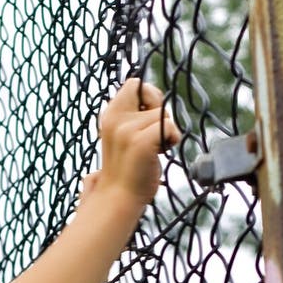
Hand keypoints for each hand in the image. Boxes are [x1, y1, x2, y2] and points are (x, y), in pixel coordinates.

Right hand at [89, 79, 179, 207]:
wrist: (118, 199)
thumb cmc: (127, 170)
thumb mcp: (123, 135)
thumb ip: (134, 115)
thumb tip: (154, 95)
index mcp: (109, 115)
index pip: (134, 84)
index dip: (148, 96)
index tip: (147, 118)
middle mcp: (115, 118)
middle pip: (151, 92)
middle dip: (159, 110)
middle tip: (152, 135)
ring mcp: (127, 130)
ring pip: (164, 114)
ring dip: (166, 132)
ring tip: (152, 151)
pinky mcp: (141, 142)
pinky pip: (170, 127)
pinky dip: (172, 140)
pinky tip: (161, 153)